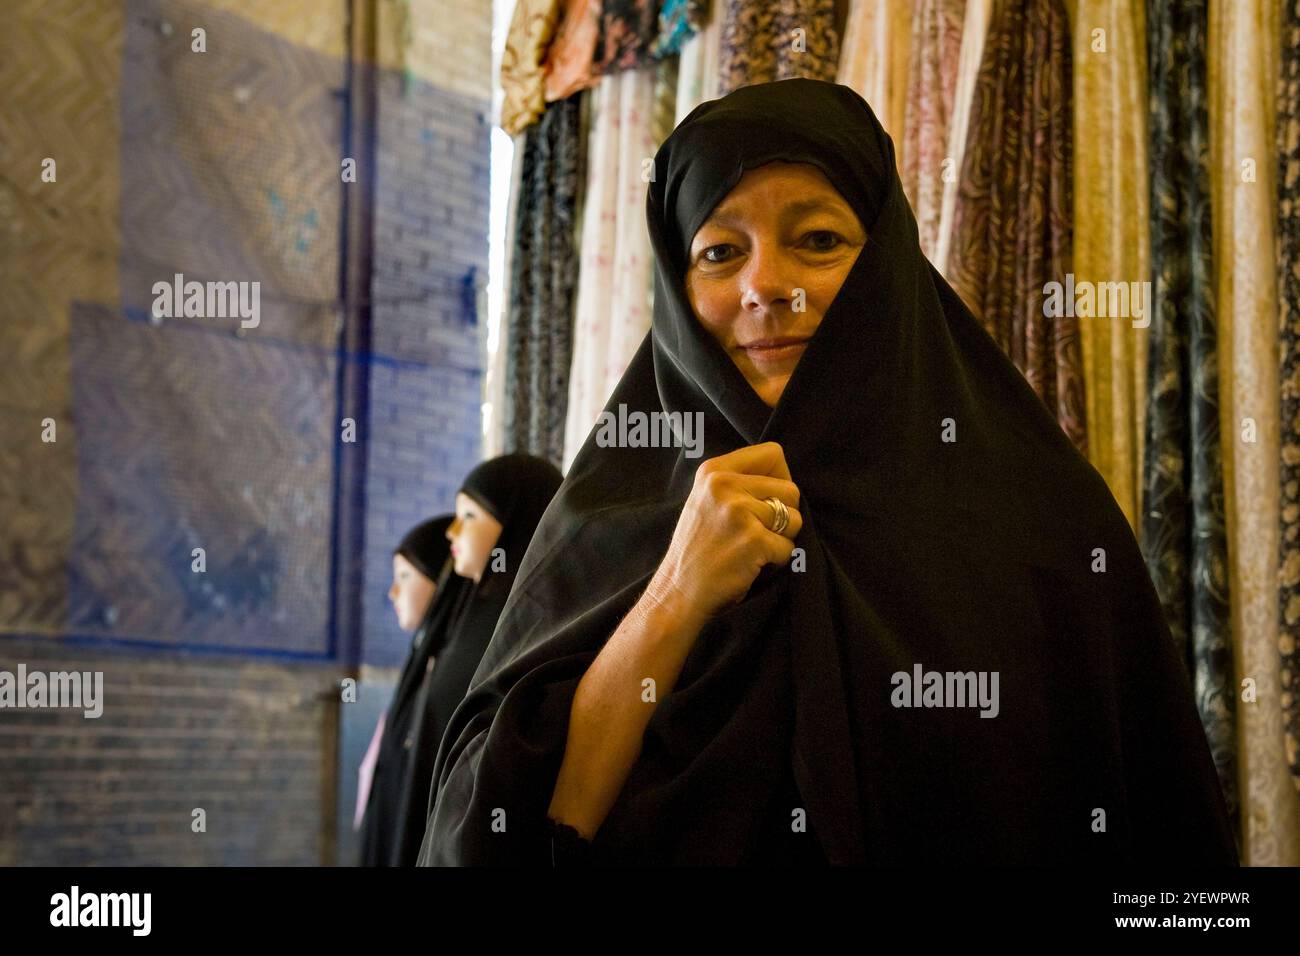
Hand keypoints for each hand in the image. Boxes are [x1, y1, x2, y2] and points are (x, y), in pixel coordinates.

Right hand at [644, 441, 801, 624]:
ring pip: (795, 520)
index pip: (773, 454)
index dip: (780, 478)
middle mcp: (724, 485)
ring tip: (752, 549)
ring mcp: (738, 512)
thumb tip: (784, 477)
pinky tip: (751, 564)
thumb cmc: (699, 549)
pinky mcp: (753, 540)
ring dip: (781, 540)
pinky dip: (776, 561)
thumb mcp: (705, 500)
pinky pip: (789, 548)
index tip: (766, 501)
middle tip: (757, 533)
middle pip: (791, 490)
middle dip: (784, 516)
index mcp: (714, 471)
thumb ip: (738, 482)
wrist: (678, 592)